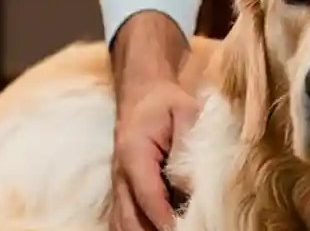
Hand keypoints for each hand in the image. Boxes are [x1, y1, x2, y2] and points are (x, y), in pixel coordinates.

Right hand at [108, 12, 198, 230]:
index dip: (162, 218)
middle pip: (129, 218)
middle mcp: (120, 174)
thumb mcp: (186, 111)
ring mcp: (118, 186)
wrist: (142, 92)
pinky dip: (138, 230)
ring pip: (122, 223)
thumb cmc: (166, 102)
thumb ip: (187, 145)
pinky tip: (158, 228)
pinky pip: (124, 220)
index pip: (146, 194)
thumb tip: (190, 185)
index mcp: (133, 153)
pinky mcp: (123, 192)